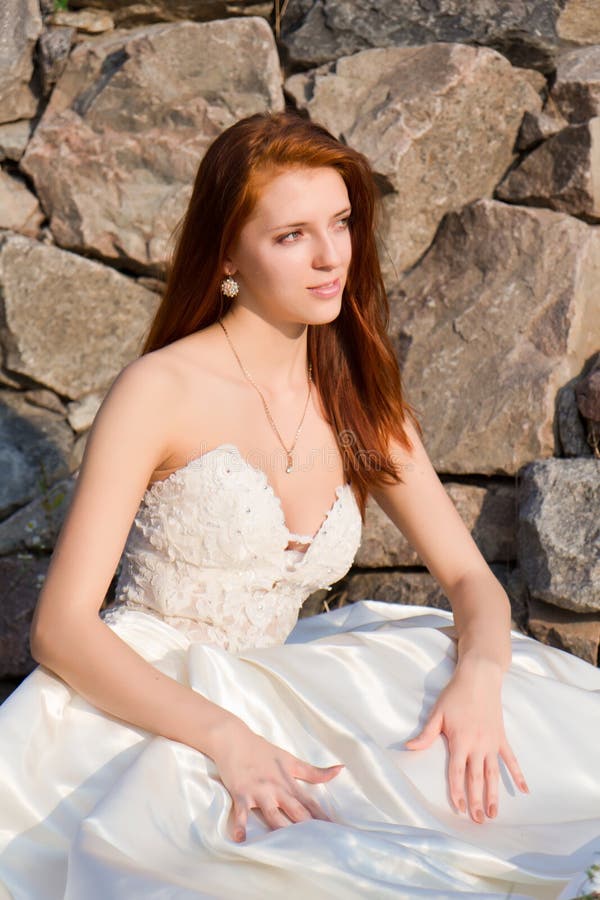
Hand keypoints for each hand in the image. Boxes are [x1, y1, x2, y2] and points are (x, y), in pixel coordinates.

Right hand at [210, 719, 344, 841]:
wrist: (234, 739)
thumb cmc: (261, 750)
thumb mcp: (290, 760)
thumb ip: (314, 771)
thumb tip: (340, 769)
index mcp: (289, 782)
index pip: (310, 803)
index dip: (322, 817)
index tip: (334, 831)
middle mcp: (277, 788)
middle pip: (296, 811)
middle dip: (308, 828)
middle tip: (320, 844)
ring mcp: (259, 792)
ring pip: (273, 816)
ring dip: (280, 830)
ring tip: (289, 847)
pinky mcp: (241, 793)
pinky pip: (241, 813)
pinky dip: (241, 826)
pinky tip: (241, 839)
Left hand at [404, 658, 528, 822]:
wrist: (480, 677)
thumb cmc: (455, 694)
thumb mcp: (437, 712)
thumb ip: (426, 734)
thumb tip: (408, 748)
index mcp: (460, 740)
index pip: (458, 771)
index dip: (457, 791)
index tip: (458, 807)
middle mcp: (478, 745)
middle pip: (477, 778)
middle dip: (476, 800)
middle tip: (478, 821)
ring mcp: (492, 742)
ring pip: (493, 774)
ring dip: (494, 795)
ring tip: (494, 813)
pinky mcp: (501, 737)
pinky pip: (511, 759)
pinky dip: (518, 774)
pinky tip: (524, 790)